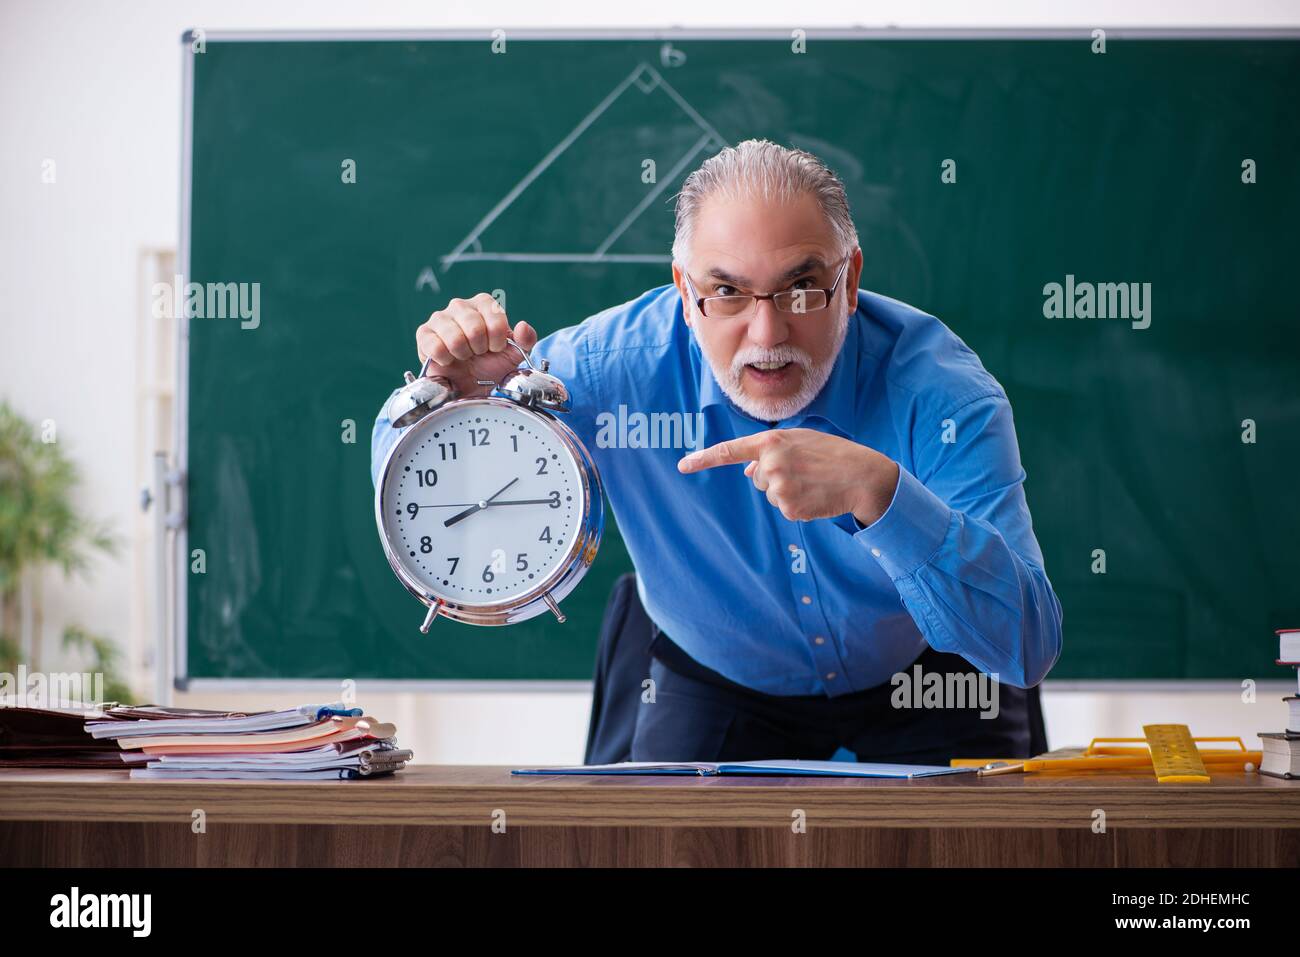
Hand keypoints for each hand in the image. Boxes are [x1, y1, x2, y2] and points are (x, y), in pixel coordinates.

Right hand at [416, 293, 538, 397]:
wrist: (469, 385)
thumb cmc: (491, 364)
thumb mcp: (515, 354)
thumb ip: (526, 339)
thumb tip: (523, 326)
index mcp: (484, 304)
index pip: (495, 318)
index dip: (497, 340)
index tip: (495, 348)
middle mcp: (460, 305)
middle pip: (474, 327)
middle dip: (480, 349)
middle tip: (478, 354)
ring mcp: (440, 318)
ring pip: (455, 338)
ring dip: (463, 354)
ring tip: (464, 356)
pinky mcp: (423, 333)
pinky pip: (435, 346)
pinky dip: (446, 359)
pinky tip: (448, 359)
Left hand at [677, 428, 899, 524]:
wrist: (861, 475)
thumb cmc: (831, 453)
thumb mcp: (800, 442)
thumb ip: (771, 451)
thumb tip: (747, 471)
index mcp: (771, 441)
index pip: (729, 450)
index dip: (704, 458)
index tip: (683, 466)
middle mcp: (770, 463)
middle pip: (757, 478)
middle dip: (776, 476)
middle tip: (805, 471)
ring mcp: (779, 487)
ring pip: (770, 495)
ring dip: (788, 491)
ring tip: (813, 482)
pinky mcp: (789, 507)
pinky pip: (784, 508)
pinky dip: (798, 505)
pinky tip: (815, 496)